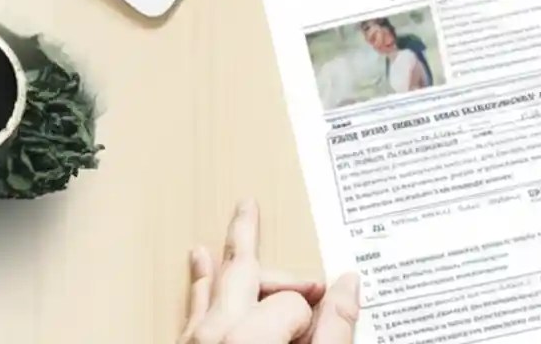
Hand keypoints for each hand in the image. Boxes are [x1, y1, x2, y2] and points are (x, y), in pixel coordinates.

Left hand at [179, 199, 357, 343]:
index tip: (320, 326)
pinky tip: (201, 264)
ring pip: (214, 286)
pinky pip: (192, 310)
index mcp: (250, 335)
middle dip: (257, 246)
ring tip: (233, 221)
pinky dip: (201, 283)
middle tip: (252, 210)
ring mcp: (194, 343)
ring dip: (227, 255)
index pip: (290, 299)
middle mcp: (215, 334)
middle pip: (244, 277)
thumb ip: (335, 328)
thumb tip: (349, 286)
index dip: (311, 309)